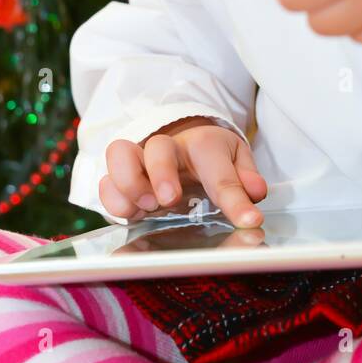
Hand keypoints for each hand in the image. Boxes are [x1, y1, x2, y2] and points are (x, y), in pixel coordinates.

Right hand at [101, 116, 266, 225]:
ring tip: (147, 208)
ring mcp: (141, 161)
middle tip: (169, 200)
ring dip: (130, 184)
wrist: (185, 141)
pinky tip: (131, 214)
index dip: (235, 199)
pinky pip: (106, 182)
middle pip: (158, 147)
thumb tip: (255, 192)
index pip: (220, 171)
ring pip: (120, 154)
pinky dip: (113, 199)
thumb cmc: (211, 155)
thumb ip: (245, 176)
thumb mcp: (236, 160)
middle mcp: (169, 148)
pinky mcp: (120, 178)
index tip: (249, 221)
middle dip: (161, 173)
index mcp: (204, 144)